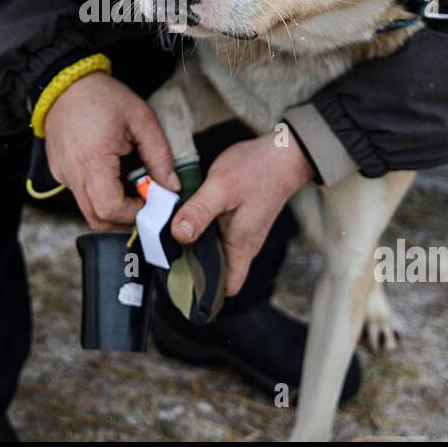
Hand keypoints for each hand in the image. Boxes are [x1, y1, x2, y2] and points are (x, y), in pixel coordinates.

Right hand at [44, 72, 179, 230]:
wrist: (65, 83)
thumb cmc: (103, 97)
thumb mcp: (141, 119)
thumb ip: (159, 156)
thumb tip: (172, 187)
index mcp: (92, 161)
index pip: (111, 209)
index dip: (135, 212)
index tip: (150, 197)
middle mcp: (72, 175)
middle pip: (98, 220)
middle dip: (125, 217)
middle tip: (143, 198)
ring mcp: (63, 176)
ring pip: (89, 211)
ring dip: (113, 206)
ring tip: (128, 180)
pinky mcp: (60, 174)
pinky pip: (81, 196)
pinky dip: (100, 194)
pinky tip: (112, 170)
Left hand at [171, 132, 313, 295]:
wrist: (283, 153)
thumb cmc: (257, 169)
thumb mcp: (221, 188)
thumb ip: (199, 212)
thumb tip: (178, 235)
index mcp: (241, 246)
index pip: (226, 288)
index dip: (204, 293)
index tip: (178, 286)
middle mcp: (244, 246)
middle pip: (217, 273)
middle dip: (192, 270)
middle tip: (164, 259)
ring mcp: (243, 234)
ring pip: (216, 254)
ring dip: (195, 249)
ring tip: (169, 240)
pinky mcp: (239, 221)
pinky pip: (217, 237)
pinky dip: (202, 233)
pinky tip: (186, 220)